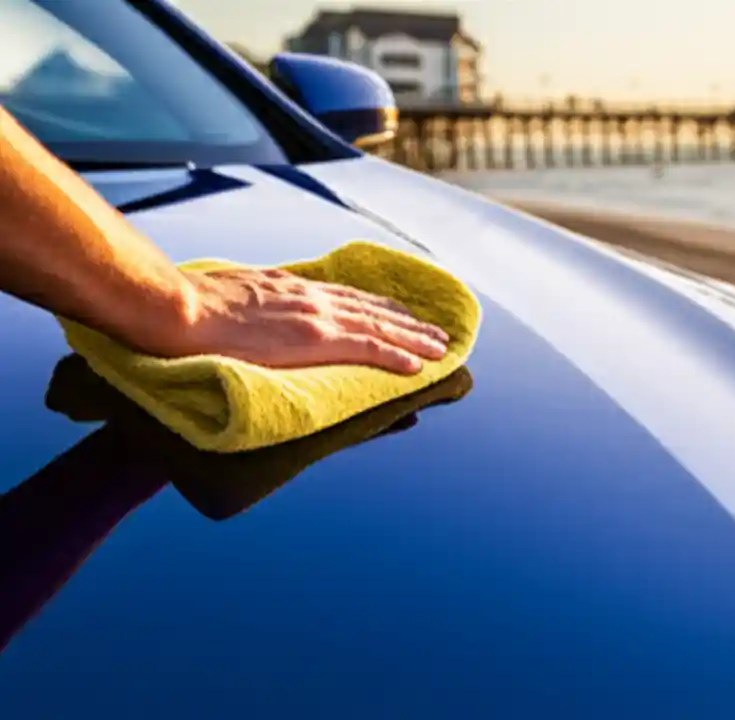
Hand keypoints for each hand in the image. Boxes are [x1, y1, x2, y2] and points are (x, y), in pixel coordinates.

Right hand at [138, 268, 448, 374]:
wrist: (179, 309)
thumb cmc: (192, 306)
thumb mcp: (235, 293)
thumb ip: (258, 301)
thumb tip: (258, 311)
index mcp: (293, 288)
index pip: (347, 296)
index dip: (378, 305)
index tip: (400, 311)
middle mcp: (312, 298)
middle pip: (373, 308)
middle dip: (408, 321)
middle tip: (436, 332)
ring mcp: (317, 317)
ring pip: (381, 326)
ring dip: (414, 338)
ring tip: (441, 348)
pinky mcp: (316, 339)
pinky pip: (368, 347)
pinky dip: (396, 355)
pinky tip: (418, 366)